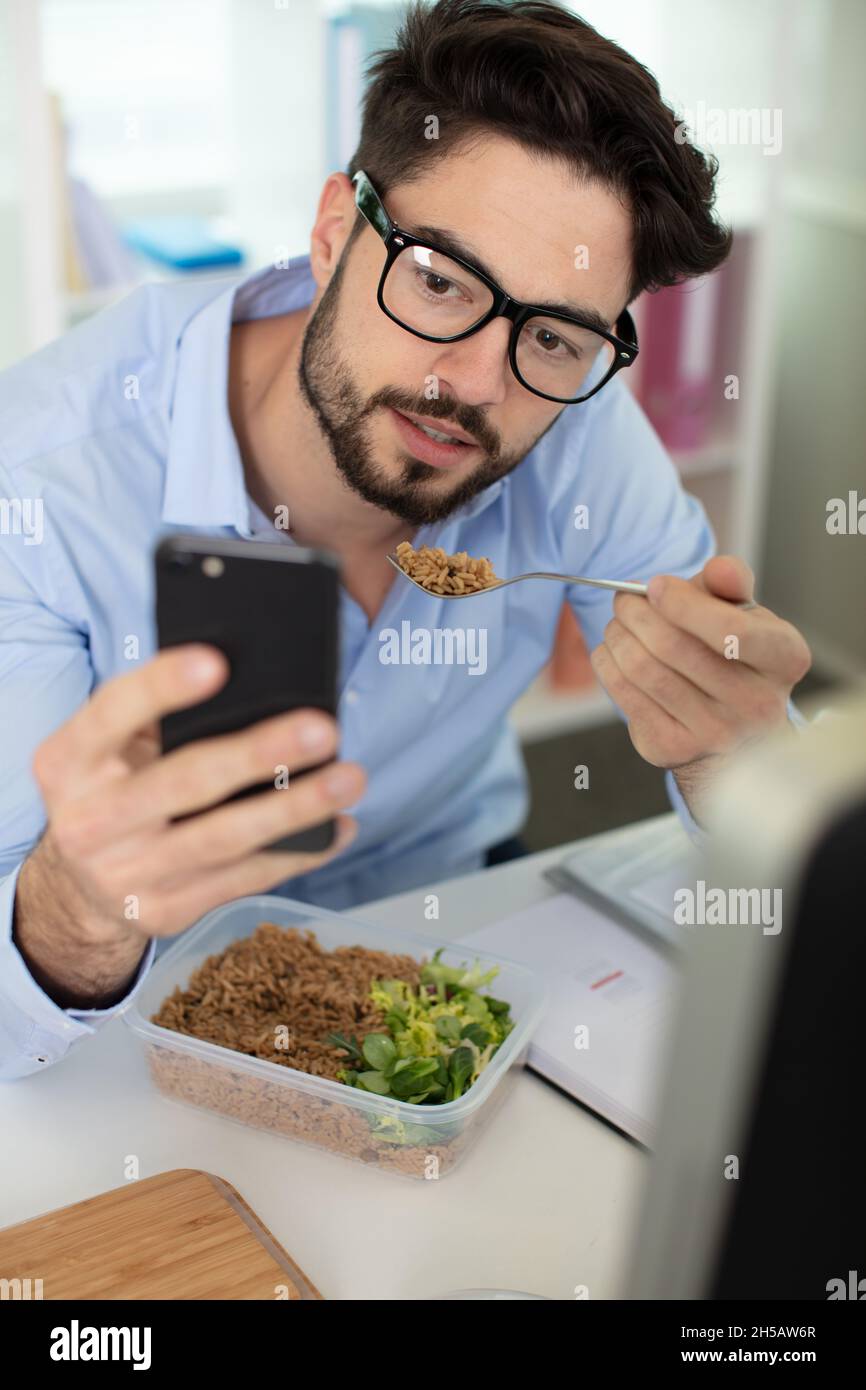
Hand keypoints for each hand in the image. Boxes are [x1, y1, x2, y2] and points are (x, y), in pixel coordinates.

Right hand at [15, 645, 363, 1005]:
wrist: (80, 886)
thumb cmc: (115, 786)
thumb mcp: (109, 748)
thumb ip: (157, 716)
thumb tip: (252, 680)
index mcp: (67, 760)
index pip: (113, 712)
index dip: (163, 685)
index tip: (218, 662)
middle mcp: (88, 820)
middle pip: (185, 782)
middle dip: (258, 754)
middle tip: (322, 729)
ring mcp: (125, 874)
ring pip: (224, 838)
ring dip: (295, 808)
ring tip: (348, 778)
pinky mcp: (163, 912)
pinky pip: (242, 880)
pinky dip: (297, 853)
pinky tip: (338, 828)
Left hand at [590, 555, 811, 816]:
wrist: (732, 730)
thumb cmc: (734, 657)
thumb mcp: (744, 614)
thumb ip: (731, 582)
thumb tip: (719, 568)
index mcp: (784, 659)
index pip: (730, 630)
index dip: (681, 603)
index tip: (655, 585)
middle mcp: (757, 704)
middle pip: (673, 646)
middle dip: (635, 613)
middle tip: (624, 599)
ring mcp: (714, 733)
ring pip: (643, 669)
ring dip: (617, 635)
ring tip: (618, 622)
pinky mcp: (672, 749)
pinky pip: (624, 693)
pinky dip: (608, 662)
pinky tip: (614, 650)